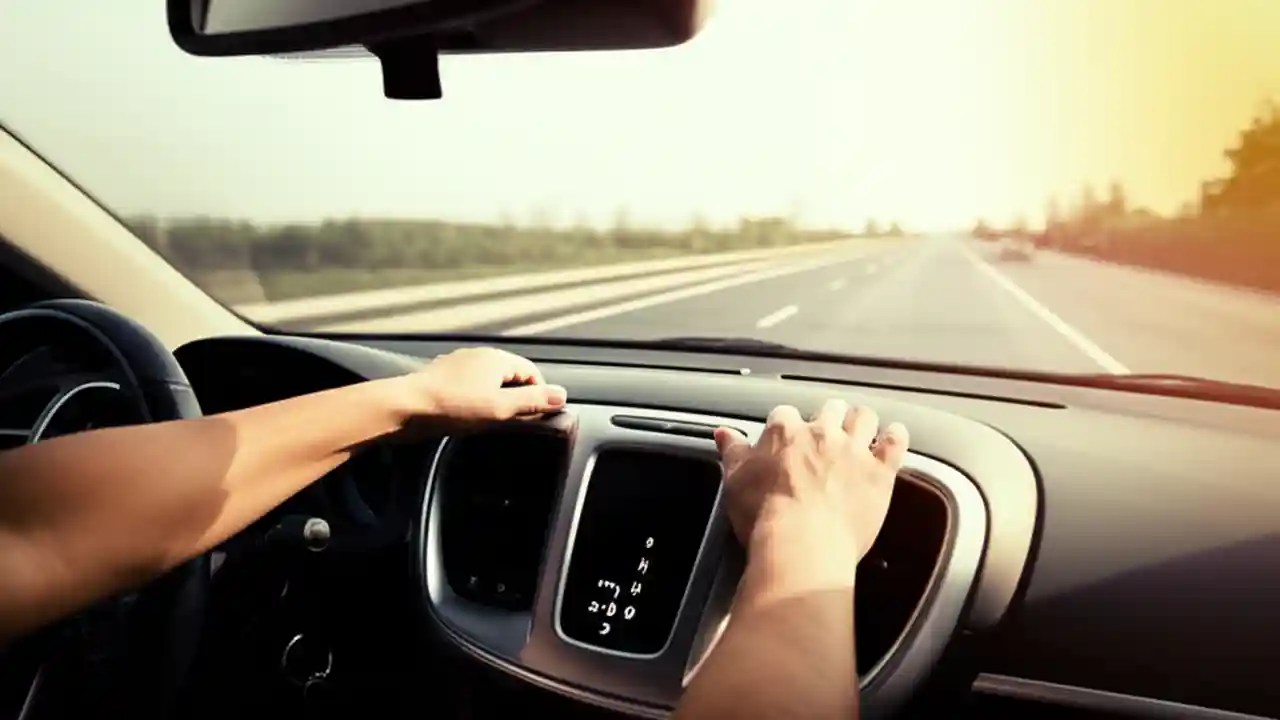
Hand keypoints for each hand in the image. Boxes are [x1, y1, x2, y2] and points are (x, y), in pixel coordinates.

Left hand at [406, 347, 566, 428]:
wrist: (403, 407)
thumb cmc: (452, 407)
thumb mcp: (498, 408)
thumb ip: (532, 402)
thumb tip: (562, 396)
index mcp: (496, 358)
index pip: (532, 372)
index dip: (539, 395)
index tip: (537, 418)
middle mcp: (479, 355)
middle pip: (511, 375)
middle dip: (517, 397)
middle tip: (514, 423)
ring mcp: (458, 364)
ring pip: (490, 381)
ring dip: (496, 399)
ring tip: (492, 421)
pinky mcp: (442, 376)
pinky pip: (471, 386)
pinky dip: (477, 399)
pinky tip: (468, 416)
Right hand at [715, 400, 907, 583]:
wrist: (801, 543)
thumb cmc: (764, 515)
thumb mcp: (735, 480)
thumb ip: (733, 452)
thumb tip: (723, 433)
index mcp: (785, 432)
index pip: (785, 415)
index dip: (787, 427)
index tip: (787, 441)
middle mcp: (822, 432)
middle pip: (830, 409)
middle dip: (829, 418)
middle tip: (826, 434)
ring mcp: (854, 449)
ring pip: (864, 417)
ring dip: (862, 421)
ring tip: (861, 430)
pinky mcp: (879, 471)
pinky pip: (895, 442)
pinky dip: (895, 436)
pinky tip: (893, 437)